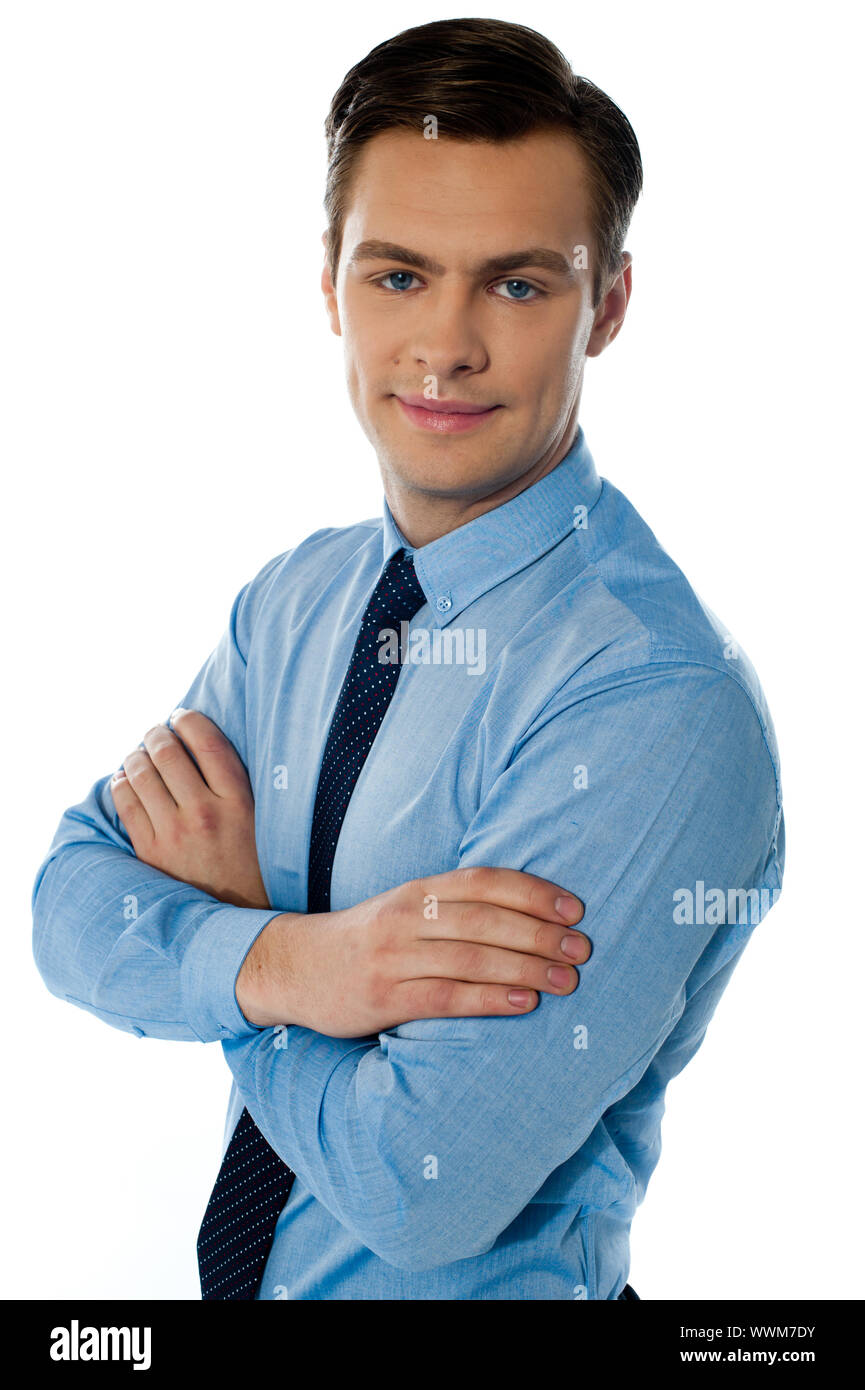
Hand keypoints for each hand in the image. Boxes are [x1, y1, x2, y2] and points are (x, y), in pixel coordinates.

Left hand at [110, 707, 269, 909]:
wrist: (239, 922)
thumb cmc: (253, 866)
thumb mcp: (260, 821)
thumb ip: (237, 784)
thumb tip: (204, 743)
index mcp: (239, 801)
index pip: (206, 741)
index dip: (189, 720)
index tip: (182, 716)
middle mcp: (204, 813)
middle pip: (167, 751)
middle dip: (156, 733)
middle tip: (156, 733)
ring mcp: (174, 833)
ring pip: (140, 772)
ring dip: (136, 755)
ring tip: (140, 755)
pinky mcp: (151, 852)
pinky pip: (125, 802)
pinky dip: (122, 782)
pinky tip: (127, 780)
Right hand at [237, 866, 590, 1034]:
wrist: (293, 968)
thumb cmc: (364, 941)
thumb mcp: (402, 909)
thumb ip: (452, 906)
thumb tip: (525, 912)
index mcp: (415, 889)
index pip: (483, 881)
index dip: (532, 891)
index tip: (574, 907)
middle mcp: (405, 916)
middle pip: (485, 918)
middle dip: (541, 932)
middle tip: (583, 948)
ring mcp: (393, 958)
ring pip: (471, 957)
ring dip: (527, 967)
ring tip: (568, 979)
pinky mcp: (383, 998)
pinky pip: (446, 997)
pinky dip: (489, 999)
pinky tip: (524, 1002)